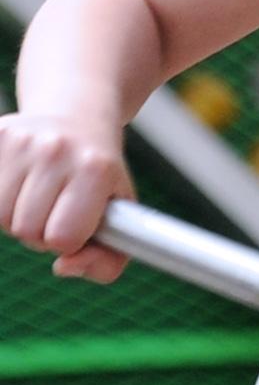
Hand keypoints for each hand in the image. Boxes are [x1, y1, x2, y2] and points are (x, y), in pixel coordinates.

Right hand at [0, 113, 134, 282]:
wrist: (78, 117)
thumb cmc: (99, 177)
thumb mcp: (121, 216)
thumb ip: (107, 260)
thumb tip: (64, 267)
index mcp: (96, 169)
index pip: (64, 238)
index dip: (70, 242)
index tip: (77, 225)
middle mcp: (57, 149)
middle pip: (27, 231)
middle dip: (41, 231)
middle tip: (56, 208)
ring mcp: (23, 140)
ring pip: (1, 218)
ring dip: (17, 217)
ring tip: (38, 196)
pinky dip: (1, 199)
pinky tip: (20, 183)